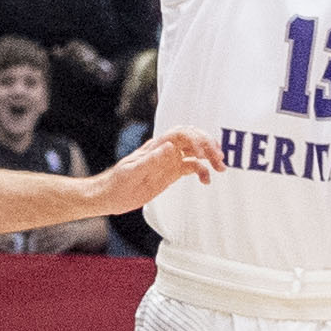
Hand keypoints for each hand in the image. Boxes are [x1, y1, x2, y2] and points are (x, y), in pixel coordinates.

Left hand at [100, 130, 218, 207]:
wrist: (109, 196)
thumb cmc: (116, 183)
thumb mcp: (132, 173)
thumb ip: (151, 161)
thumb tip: (170, 146)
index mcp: (156, 147)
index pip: (180, 134)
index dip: (195, 139)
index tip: (203, 153)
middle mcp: (165, 151)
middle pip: (192, 139)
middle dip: (208, 145)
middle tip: (219, 159)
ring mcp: (169, 161)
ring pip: (195, 152)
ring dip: (210, 157)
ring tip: (221, 168)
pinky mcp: (171, 173)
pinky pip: (191, 167)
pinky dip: (202, 171)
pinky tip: (206, 181)